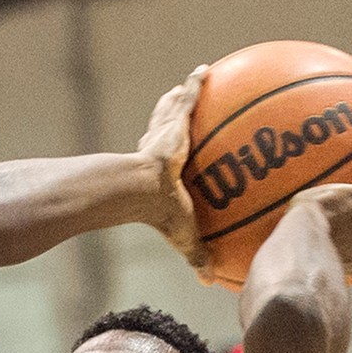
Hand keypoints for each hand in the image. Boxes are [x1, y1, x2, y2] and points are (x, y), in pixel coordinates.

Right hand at [137, 64, 208, 276]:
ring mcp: (165, 132)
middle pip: (165, 128)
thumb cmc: (159, 213)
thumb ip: (197, 254)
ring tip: (194, 81)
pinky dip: (196, 84)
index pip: (162, 160)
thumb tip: (211, 282)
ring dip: (181, 97)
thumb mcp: (184, 234)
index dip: (168, 152)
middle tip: (179, 103)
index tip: (175, 148)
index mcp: (158, 172)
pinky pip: (189, 98)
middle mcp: (158, 148)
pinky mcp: (174, 120)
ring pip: (174, 110)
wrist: (140, 188)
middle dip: (171, 115)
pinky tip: (206, 70)